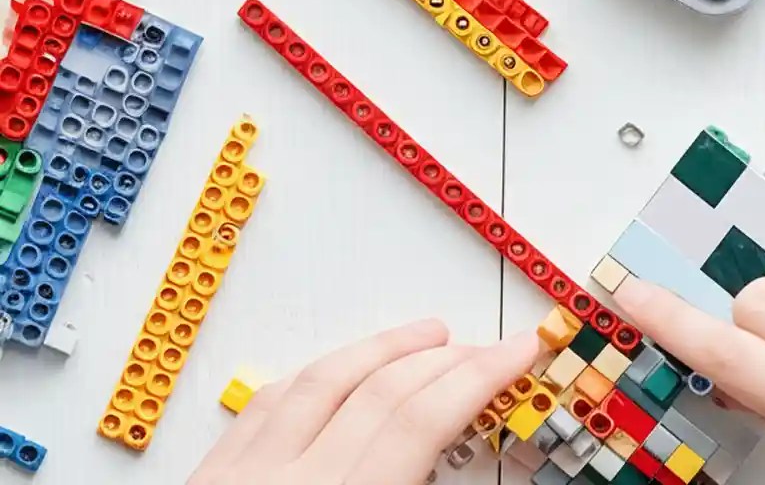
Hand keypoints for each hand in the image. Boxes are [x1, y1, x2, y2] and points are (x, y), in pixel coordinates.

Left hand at [189, 320, 537, 484]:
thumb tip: (452, 474)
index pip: (421, 420)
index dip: (477, 378)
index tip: (514, 355)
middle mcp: (287, 483)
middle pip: (380, 391)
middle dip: (445, 360)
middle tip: (488, 348)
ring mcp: (239, 476)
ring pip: (321, 381)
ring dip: (382, 350)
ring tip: (426, 336)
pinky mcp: (207, 480)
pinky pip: (267, 404)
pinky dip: (314, 376)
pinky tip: (334, 369)